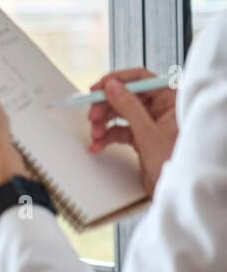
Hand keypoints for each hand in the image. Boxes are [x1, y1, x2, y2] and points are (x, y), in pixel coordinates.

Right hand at [87, 68, 177, 193]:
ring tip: (96, 134)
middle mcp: (161, 109)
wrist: (178, 192)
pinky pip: (119, 130)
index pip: (140, 79)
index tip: (97, 88)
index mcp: (171, 100)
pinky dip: (107, 137)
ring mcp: (151, 123)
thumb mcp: (148, 133)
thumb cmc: (174, 163)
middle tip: (92, 116)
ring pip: (119, 114)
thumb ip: (129, 106)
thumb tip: (111, 86)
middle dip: (105, 107)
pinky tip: (98, 145)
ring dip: (103, 124)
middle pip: (125, 96)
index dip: (116, 81)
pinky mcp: (142, 137)